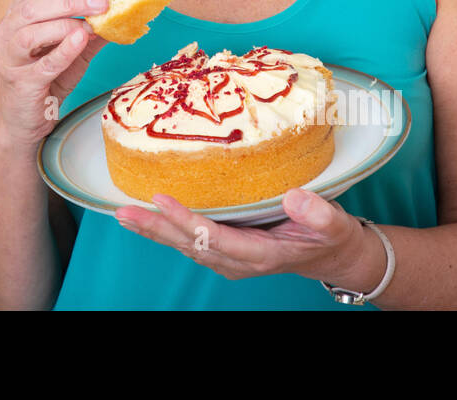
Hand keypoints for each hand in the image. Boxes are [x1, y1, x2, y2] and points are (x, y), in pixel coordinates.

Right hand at [0, 0, 107, 147]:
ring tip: (92, 25)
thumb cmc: (46, 81)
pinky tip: (81, 40)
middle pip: (32, 5)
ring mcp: (10, 59)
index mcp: (16, 17)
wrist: (26, 123)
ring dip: (65, 24)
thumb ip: (91, 32)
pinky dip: (63, 50)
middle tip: (100, 1)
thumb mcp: (72, 51)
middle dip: (70, 0)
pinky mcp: (20, 83)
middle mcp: (6, 33)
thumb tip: (119, 13)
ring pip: (30, 31)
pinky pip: (42, 64)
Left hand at [114, 188, 380, 286]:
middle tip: (122, 212)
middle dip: (154, 228)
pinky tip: (148, 217)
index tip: (161, 199)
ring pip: (184, 245)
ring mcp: (230, 258)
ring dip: (154, 230)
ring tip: (123, 214)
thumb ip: (318, 213)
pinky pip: (190, 241)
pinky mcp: (226, 250)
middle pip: (189, 245)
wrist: (331, 255)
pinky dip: (166, 229)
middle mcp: (238, 260)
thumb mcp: (334, 224)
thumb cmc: (330, 236)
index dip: (185, 220)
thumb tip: (293, 195)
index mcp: (261, 254)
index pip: (214, 237)